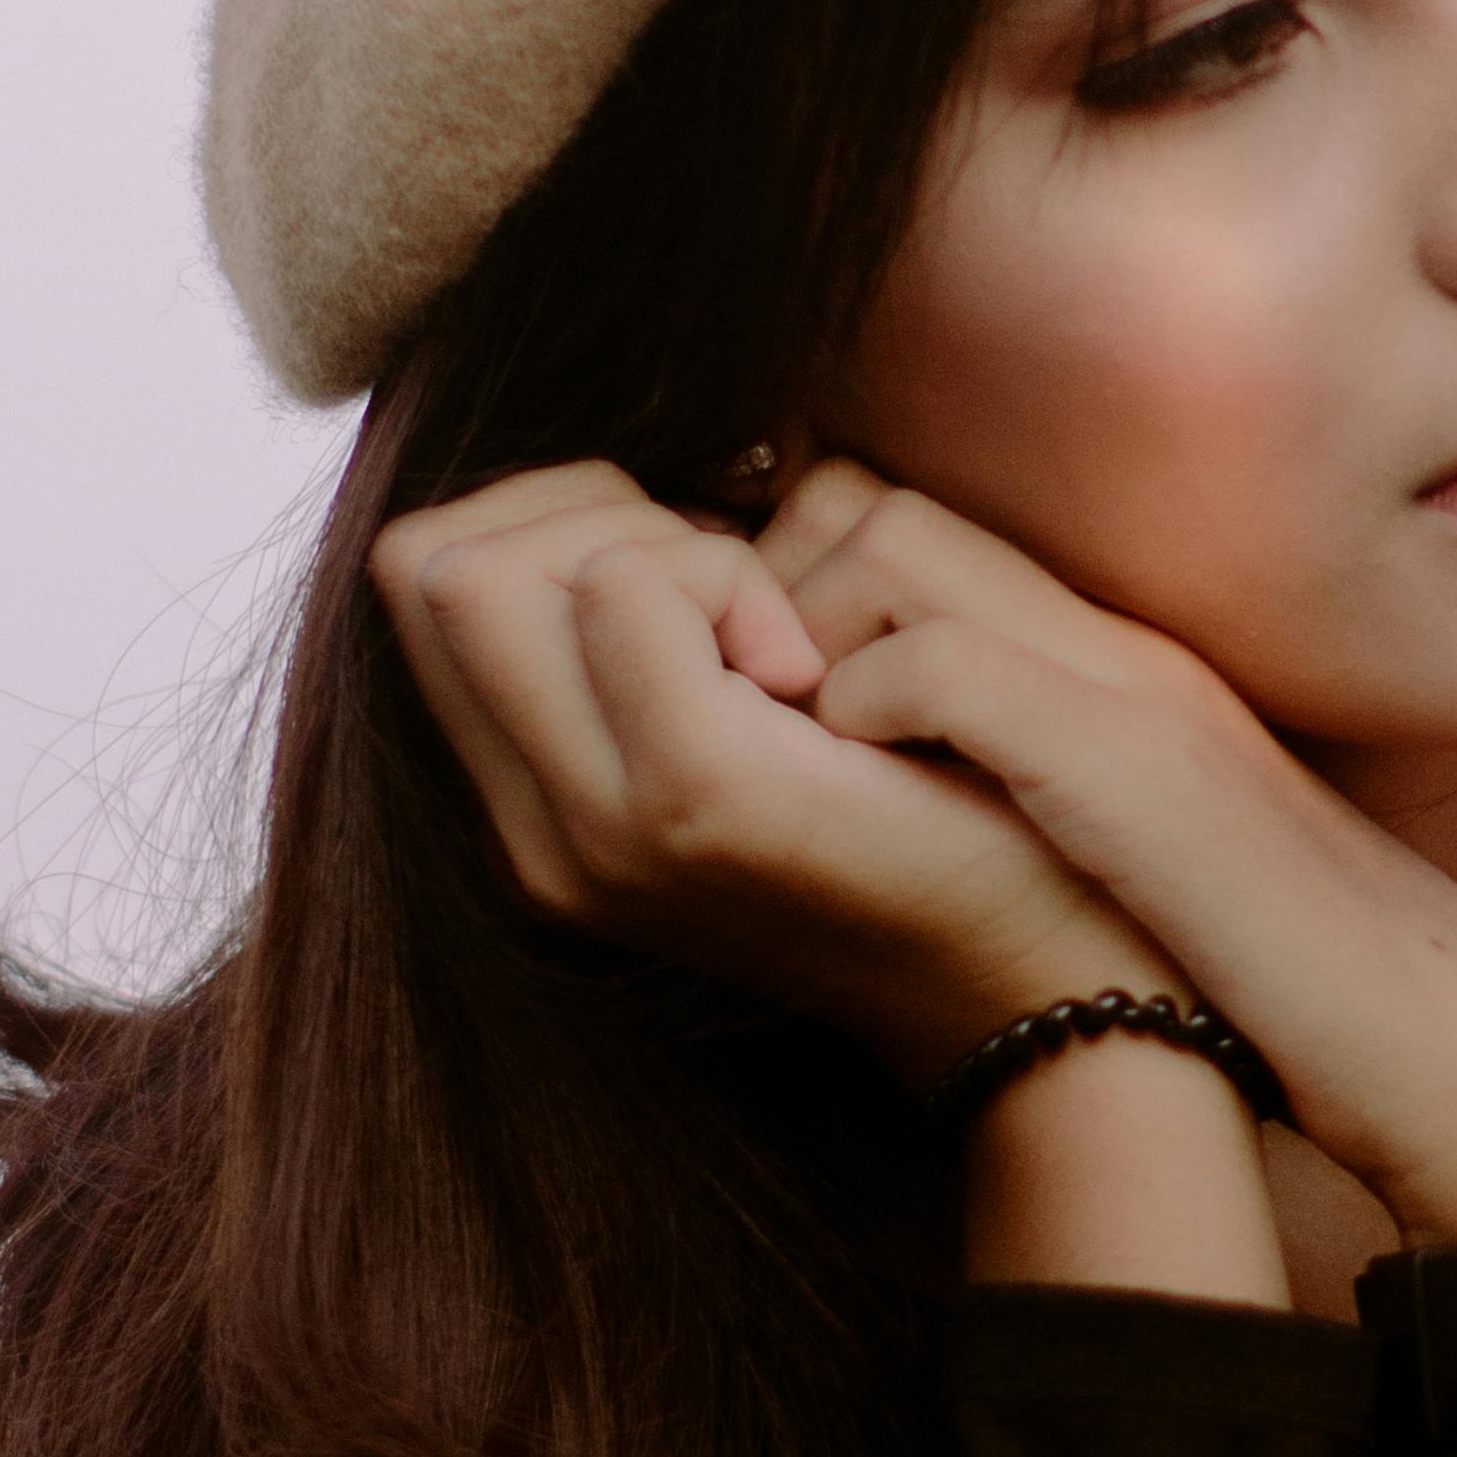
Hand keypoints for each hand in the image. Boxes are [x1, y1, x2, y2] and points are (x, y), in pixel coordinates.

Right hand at [367, 463, 1188, 1091]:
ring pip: (498, 567)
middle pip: (427, 562)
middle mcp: (536, 837)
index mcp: (538, 812)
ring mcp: (596, 829)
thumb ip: (650, 636)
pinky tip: (810, 668)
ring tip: (777, 640)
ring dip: (653, 546)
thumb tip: (599, 492)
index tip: (692, 580)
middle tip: (737, 593)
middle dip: (579, 515)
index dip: (545, 522)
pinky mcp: (688, 797)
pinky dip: (720, 574)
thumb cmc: (920, 803)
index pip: (419, 578)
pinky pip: (622, 589)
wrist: (1037, 965)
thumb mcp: (746, 715)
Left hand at [760, 463, 1456, 1254]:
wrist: (1426, 1031)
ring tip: (793, 753)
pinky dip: (869, 711)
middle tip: (748, 713)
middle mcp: (1102, 636)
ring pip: (884, 554)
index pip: (893, 514)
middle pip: (869, 506)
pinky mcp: (1123, 761)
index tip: (760, 687)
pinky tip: (856, 782)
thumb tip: (863, 758)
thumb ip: (1017, 762)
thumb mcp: (1122, 831)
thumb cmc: (1263, 967)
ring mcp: (1115, 682)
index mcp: (1096, 651)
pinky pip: (935, 667)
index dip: (795, 582)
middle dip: (773, 596)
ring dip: (805, 645)